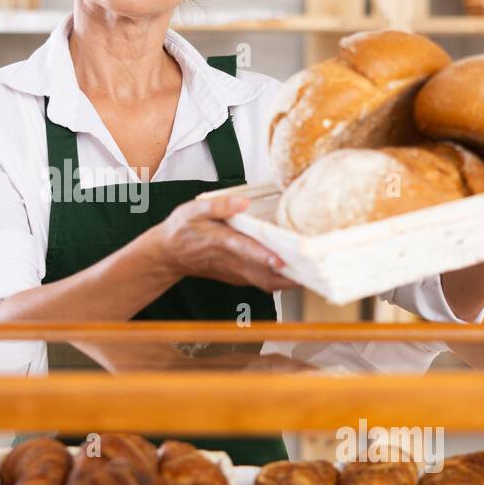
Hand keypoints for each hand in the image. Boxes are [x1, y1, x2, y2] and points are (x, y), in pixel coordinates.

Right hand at [148, 194, 299, 292]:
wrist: (168, 254)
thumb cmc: (182, 229)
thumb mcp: (193, 210)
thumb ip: (219, 205)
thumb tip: (243, 201)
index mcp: (220, 241)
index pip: (244, 249)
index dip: (263, 256)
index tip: (281, 260)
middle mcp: (230, 261)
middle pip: (263, 274)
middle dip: (289, 276)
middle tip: (314, 271)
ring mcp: (235, 272)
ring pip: (266, 282)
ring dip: (289, 281)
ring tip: (315, 273)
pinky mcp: (238, 277)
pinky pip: (263, 282)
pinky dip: (281, 280)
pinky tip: (298, 272)